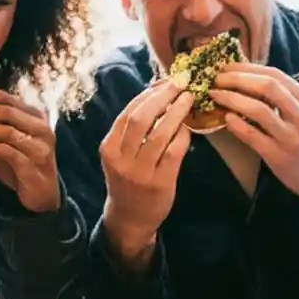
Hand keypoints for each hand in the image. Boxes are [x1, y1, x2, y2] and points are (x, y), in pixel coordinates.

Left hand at [0, 88, 59, 212]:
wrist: (41, 193)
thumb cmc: (20, 164)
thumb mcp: (4, 141)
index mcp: (34, 115)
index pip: (5, 97)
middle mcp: (40, 127)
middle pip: (7, 110)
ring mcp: (39, 146)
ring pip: (8, 130)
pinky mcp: (34, 165)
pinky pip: (9, 152)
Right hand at [99, 82, 193, 265]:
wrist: (130, 217)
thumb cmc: (128, 179)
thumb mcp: (121, 154)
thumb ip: (133, 130)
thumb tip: (158, 93)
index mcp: (109, 147)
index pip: (128, 113)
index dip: (148, 94)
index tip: (165, 81)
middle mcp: (121, 159)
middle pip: (140, 118)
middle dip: (162, 97)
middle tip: (181, 83)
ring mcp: (139, 172)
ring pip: (159, 133)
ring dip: (176, 112)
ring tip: (189, 99)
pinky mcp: (159, 182)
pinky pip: (173, 151)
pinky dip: (182, 135)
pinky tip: (188, 127)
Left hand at [210, 63, 298, 241]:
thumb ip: (292, 102)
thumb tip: (256, 83)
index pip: (277, 75)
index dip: (248, 67)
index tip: (228, 66)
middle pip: (267, 86)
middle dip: (236, 78)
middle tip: (216, 77)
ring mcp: (292, 137)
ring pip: (257, 109)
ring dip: (231, 98)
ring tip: (214, 95)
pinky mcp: (280, 157)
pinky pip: (252, 135)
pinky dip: (235, 124)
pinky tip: (225, 119)